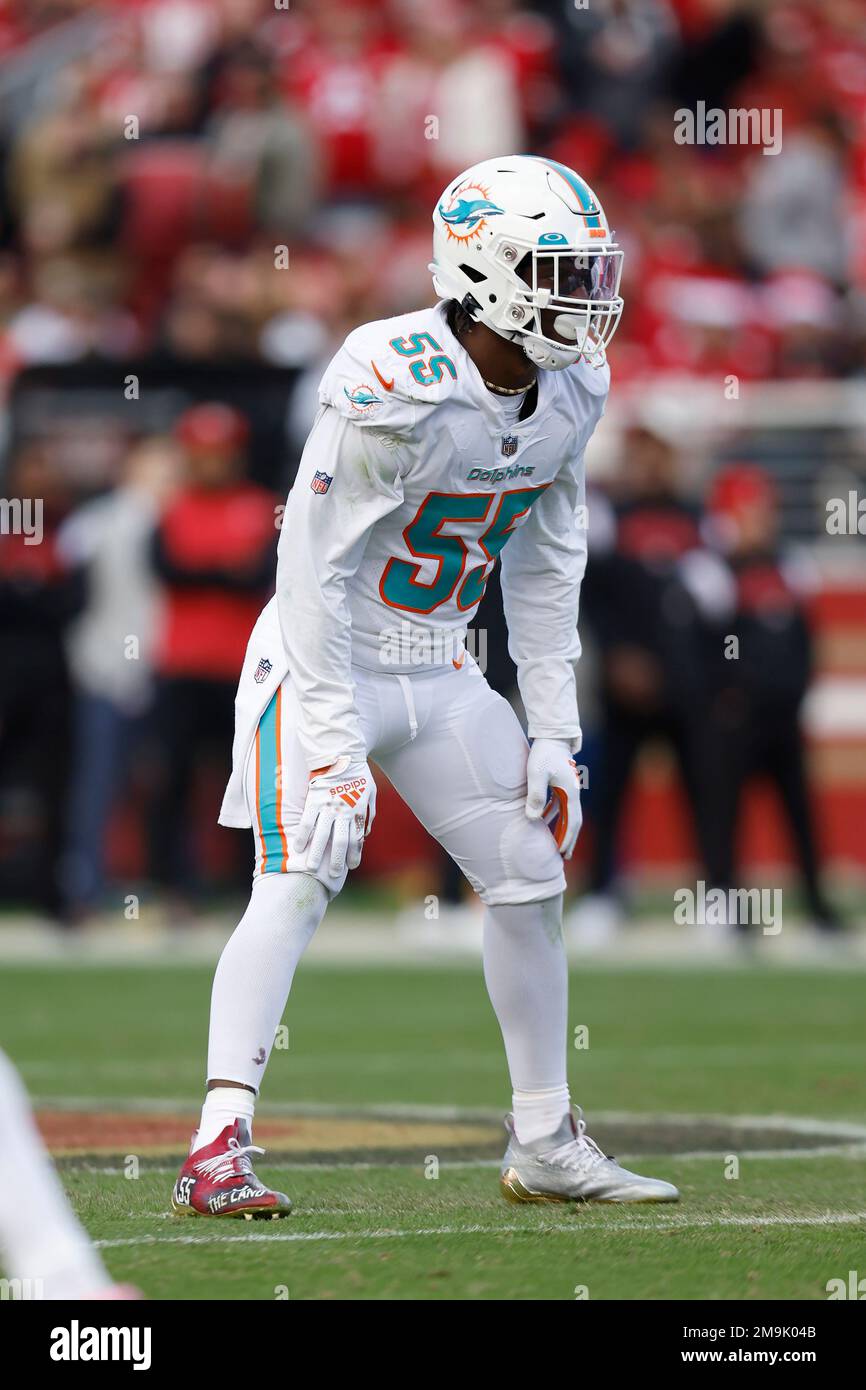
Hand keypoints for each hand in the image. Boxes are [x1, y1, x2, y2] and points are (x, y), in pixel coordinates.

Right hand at [293, 756, 375, 875]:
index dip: (355, 854)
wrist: (340, 753)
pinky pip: (306, 821)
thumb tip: (366, 834)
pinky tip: (298, 847)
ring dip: (316, 854)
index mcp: (357, 811)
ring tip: (311, 869)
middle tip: (333, 874)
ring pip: (321, 835)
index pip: (357, 838)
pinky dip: (302, 836)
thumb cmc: (357, 773)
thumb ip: (369, 814)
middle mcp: (343, 812)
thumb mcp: (370, 792)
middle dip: (337, 860)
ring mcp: (327, 807)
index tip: (351, 865)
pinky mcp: (314, 800)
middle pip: (340, 841)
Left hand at [525, 738, 582, 859]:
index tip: (560, 853)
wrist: (552, 736)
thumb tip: (532, 818)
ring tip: (557, 843)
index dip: (567, 839)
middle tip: (564, 857)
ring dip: (563, 829)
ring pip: (567, 814)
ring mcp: (567, 789)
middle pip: (574, 821)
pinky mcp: (560, 784)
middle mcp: (572, 793)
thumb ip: (535, 795)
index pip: (572, 822)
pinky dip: (554, 816)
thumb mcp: (537, 773)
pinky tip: (543, 821)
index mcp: (570, 794)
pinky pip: (559, 805)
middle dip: (569, 839)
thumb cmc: (544, 753)